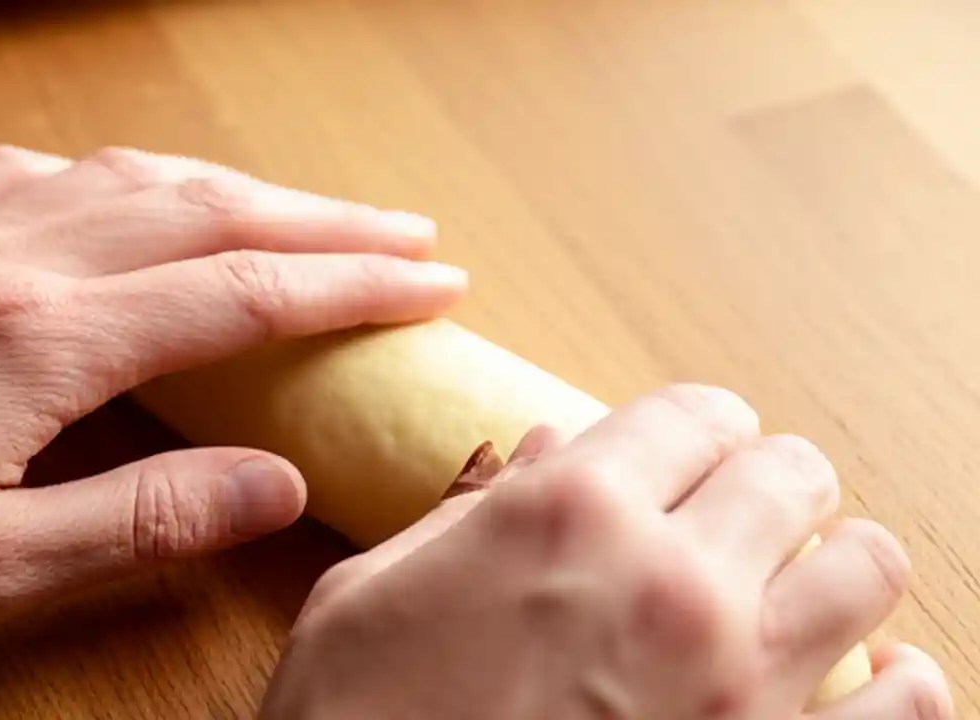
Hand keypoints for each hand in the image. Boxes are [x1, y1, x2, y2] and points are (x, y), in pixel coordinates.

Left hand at [0, 145, 466, 640]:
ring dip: (245, 188)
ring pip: (141, 177)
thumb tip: (274, 484)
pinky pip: (50, 170)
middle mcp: (18, 258)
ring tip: (315, 211)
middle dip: (328, 221)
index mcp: (44, 341)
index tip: (433, 282)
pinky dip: (130, 173)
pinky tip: (144, 188)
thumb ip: (138, 519)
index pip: (240, 294)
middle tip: (415, 232)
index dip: (350, 285)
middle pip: (211, 213)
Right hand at [261, 385, 951, 718]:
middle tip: (737, 510)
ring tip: (794, 583)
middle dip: (766, 480)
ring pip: (868, 566)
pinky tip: (858, 681)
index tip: (690, 450)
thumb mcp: (367, 599)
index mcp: (565, 516)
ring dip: (834, 562)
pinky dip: (899, 684)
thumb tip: (541, 452)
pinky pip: (911, 707)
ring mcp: (737, 685)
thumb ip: (465, 514)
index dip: (695, 428)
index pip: (696, 413)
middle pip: (793, 470)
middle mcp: (669, 582)